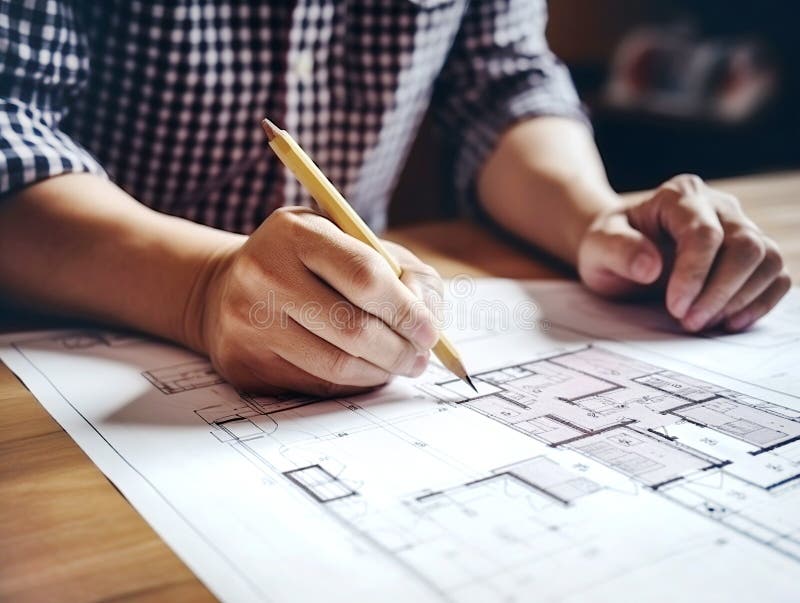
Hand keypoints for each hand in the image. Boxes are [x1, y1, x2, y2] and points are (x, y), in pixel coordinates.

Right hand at [196, 207, 441, 395]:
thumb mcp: (354, 243)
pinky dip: (352, 384)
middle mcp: (263, 273)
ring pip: (337, 366)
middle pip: (352, 328)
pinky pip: (316, 386)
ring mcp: (247, 322)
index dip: (406, 311)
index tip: (429, 332)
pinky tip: (362, 371)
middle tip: (419, 357)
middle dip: (399, 350)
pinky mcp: (243, 363)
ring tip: (398, 366)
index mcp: (296, 232)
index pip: (364, 276)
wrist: (227, 287)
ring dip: (380, 372)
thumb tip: (428, 320)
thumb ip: (403, 271)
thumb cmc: (309, 264)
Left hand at [577, 174, 790, 331]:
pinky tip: (728, 321)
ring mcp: (739, 227)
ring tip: (702, 322)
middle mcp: (717, 205)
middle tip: (690, 322)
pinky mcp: (751, 253)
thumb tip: (650, 267)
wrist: (618, 249)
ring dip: (741, 299)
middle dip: (721, 292)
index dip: (695, 275)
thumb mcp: (597, 247)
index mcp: (679, 197)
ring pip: (768, 259)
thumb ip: (618, 251)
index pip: (704, 234)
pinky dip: (759, 302)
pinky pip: (775, 275)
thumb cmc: (608, 245)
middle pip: (746, 245)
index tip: (675, 308)